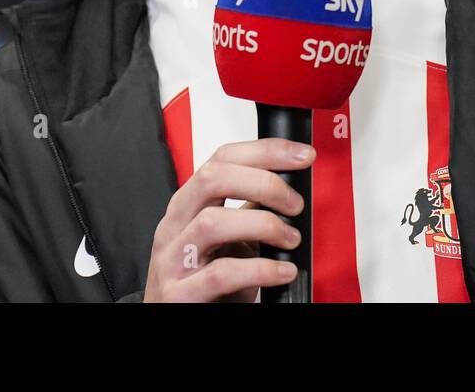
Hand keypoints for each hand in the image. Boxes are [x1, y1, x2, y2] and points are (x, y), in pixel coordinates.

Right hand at [142, 137, 314, 301]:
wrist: (175, 323)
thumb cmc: (204, 285)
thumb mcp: (225, 241)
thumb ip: (247, 213)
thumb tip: (289, 190)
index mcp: (188, 205)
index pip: (222, 158)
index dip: (265, 151)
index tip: (301, 155)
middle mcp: (175, 226)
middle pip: (212, 178)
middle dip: (264, 182)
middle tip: (294, 203)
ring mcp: (173, 260)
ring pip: (213, 222)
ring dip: (263, 225)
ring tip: (290, 240)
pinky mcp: (180, 294)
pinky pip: (221, 273)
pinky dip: (260, 269)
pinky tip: (281, 272)